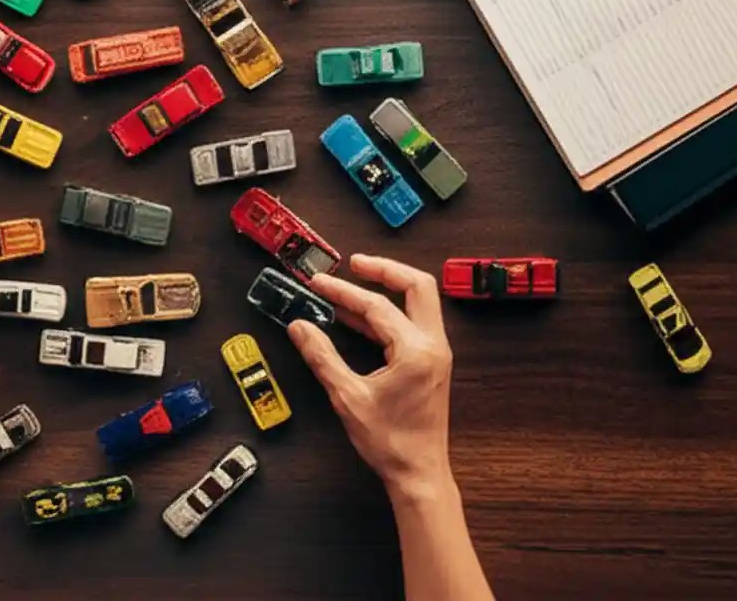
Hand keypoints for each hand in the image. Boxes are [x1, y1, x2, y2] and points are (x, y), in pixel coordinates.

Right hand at [288, 254, 453, 504]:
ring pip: (419, 302)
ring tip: (352, 285)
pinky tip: (359, 318)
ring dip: (388, 289)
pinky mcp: (431, 363)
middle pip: (417, 286)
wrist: (418, 473)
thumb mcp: (348, 397)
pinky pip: (412, 324)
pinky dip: (387, 314)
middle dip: (384, 269)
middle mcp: (434, 345)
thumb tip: (300, 327)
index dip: (344, 291)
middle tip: (353, 263)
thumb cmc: (390, 442)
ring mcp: (436, 353)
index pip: (377, 306)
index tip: (318, 283)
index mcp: (417, 350)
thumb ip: (322, 357)